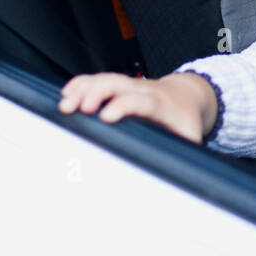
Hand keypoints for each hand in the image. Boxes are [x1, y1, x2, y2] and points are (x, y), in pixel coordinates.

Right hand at [57, 72, 214, 143]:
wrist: (187, 94)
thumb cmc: (185, 118)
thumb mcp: (191, 135)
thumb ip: (185, 153)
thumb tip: (179, 176)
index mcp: (160, 103)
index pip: (140, 100)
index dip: (122, 105)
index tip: (105, 117)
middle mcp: (142, 89)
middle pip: (117, 83)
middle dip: (96, 92)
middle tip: (78, 108)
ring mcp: (130, 85)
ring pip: (105, 79)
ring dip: (83, 88)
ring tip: (65, 104)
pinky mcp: (120, 84)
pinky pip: (99, 78)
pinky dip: (82, 83)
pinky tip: (67, 93)